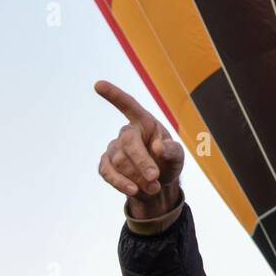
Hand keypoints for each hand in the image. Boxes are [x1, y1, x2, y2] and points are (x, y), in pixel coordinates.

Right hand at [94, 79, 183, 214]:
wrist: (157, 183)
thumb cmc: (168, 161)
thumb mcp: (178, 156)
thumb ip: (172, 150)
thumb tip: (159, 147)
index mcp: (145, 122)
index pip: (128, 105)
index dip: (114, 95)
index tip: (98, 84)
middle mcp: (127, 132)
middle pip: (129, 143)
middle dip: (142, 161)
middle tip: (155, 178)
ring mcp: (114, 148)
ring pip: (120, 161)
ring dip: (137, 177)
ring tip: (154, 187)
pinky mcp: (106, 165)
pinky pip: (107, 172)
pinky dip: (120, 183)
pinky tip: (132, 190)